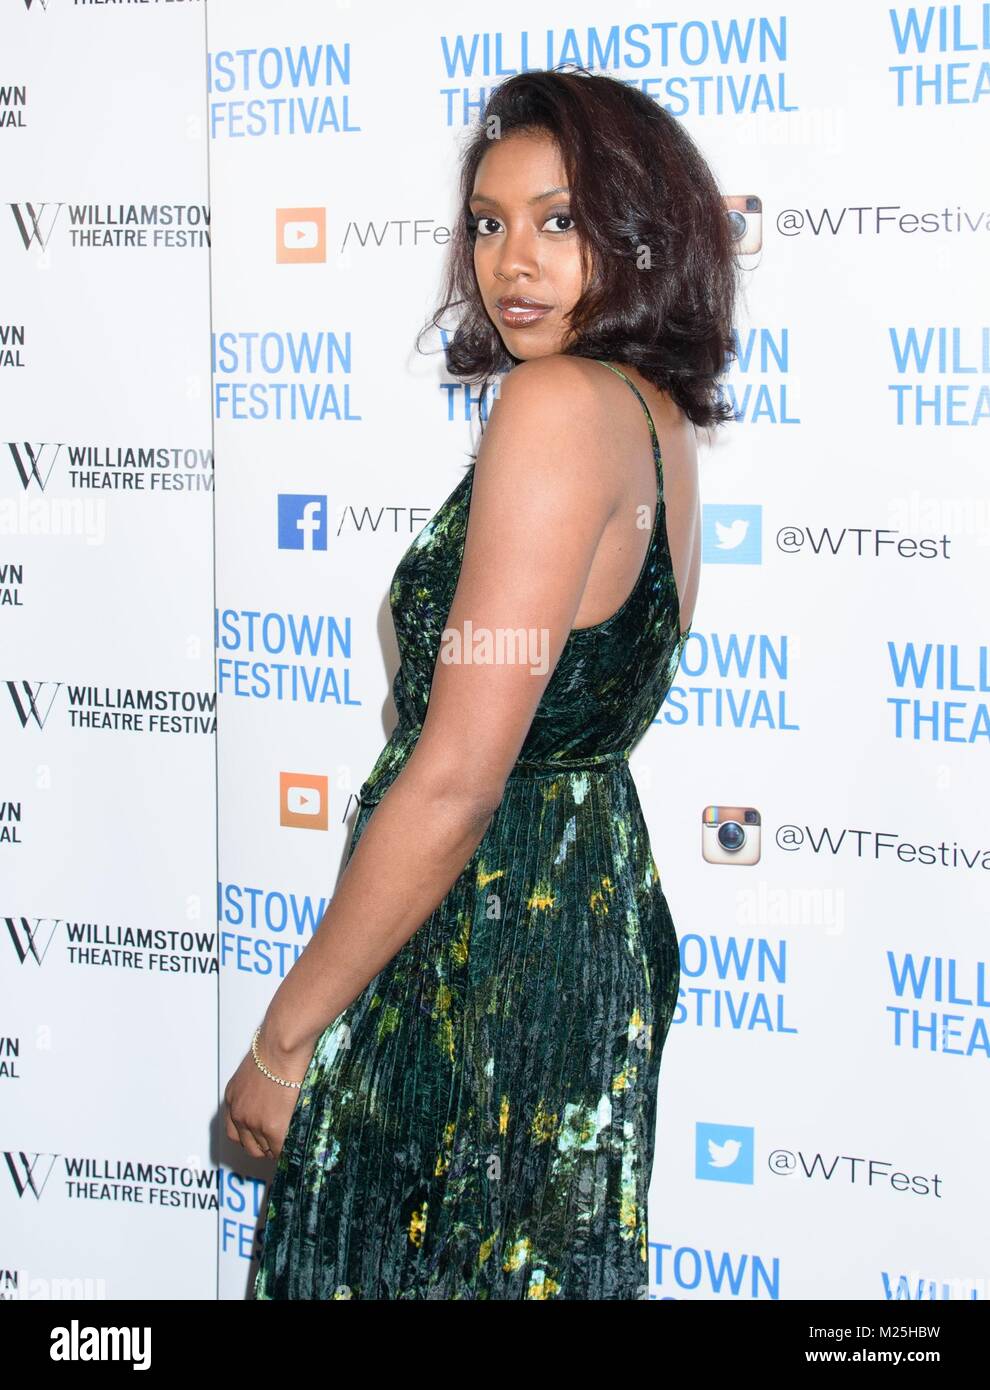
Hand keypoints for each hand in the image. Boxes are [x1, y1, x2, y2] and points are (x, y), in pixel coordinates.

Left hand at [223, 1031, 313, 1161]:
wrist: (281, 1045)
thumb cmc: (276, 1045)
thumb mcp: (257, 1067)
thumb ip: (259, 1085)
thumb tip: (272, 1090)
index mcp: (234, 1097)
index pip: (234, 1131)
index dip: (250, 1137)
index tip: (261, 1139)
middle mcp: (239, 1113)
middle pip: (247, 1145)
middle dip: (263, 1147)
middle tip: (279, 1142)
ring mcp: (254, 1123)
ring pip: (264, 1150)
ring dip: (277, 1148)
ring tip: (292, 1139)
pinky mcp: (271, 1129)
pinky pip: (280, 1150)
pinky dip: (289, 1148)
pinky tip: (298, 1140)